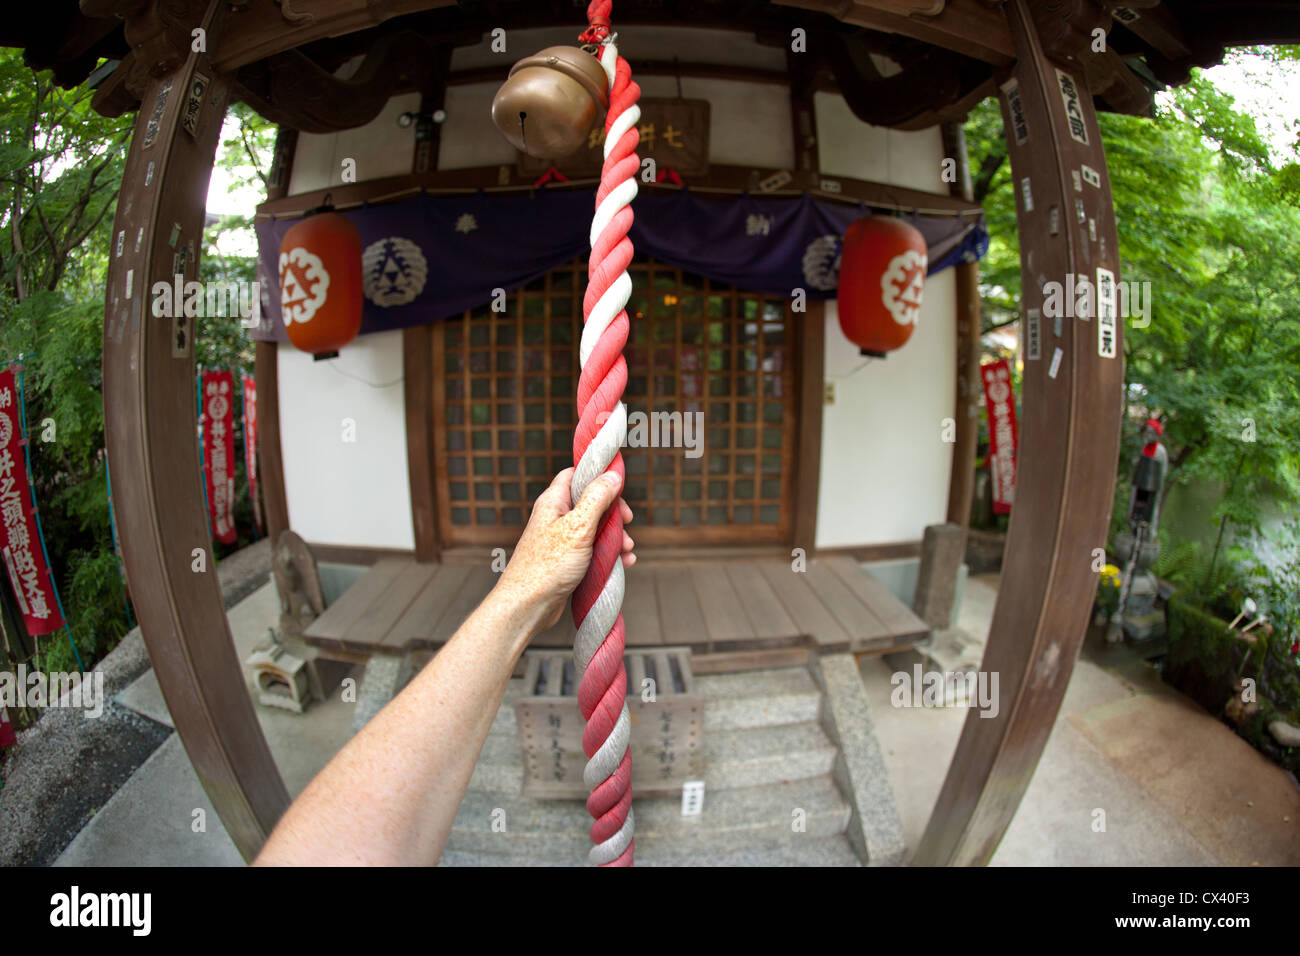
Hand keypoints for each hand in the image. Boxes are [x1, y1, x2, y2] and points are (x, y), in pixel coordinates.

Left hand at [494, 467, 635, 633]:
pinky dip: (608, 553)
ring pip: (595, 528)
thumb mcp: (578, 528)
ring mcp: (562, 539)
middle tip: (627, 522)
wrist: (528, 606)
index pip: (577, 474)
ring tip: (627, 549)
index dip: (599, 476)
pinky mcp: (567, 560)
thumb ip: (596, 498)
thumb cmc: (547, 567)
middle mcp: (556, 517)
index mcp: (554, 502)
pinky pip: (592, 549)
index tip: (620, 486)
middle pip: (591, 501)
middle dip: (613, 512)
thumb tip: (612, 474)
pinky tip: (622, 563)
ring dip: (615, 536)